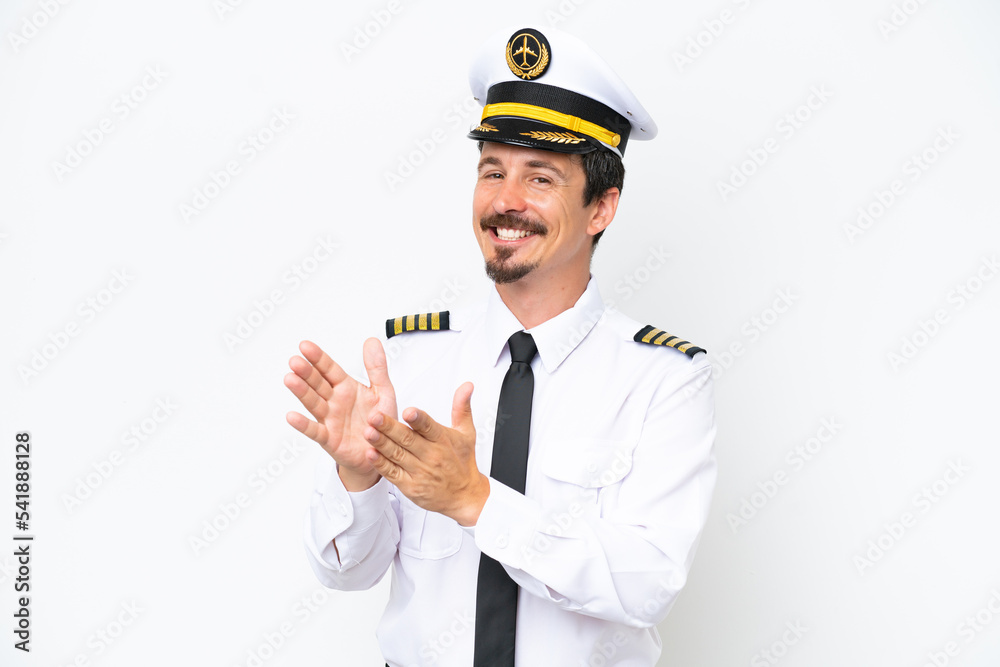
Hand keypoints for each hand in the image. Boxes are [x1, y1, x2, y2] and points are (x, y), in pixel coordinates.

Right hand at [285, 338, 396, 490]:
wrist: (383, 452)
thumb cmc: (381, 421)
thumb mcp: (383, 391)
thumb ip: (377, 368)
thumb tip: (372, 340)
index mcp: (346, 388)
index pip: (329, 369)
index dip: (318, 358)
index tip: (305, 346)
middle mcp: (334, 402)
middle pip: (318, 384)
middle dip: (307, 372)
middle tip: (295, 361)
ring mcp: (330, 420)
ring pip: (314, 403)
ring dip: (302, 392)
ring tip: (290, 379)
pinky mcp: (330, 439)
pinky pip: (315, 431)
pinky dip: (303, 425)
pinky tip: (292, 416)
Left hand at [364, 382, 488, 525]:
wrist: (465, 495)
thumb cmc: (463, 462)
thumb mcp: (467, 433)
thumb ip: (462, 407)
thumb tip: (466, 386)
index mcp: (442, 440)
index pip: (429, 427)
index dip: (419, 419)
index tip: (408, 411)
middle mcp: (431, 455)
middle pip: (408, 439)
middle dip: (389, 427)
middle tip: (375, 416)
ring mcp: (420, 471)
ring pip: (397, 455)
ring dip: (381, 443)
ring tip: (368, 432)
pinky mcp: (410, 486)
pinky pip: (393, 473)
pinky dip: (381, 464)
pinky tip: (371, 454)